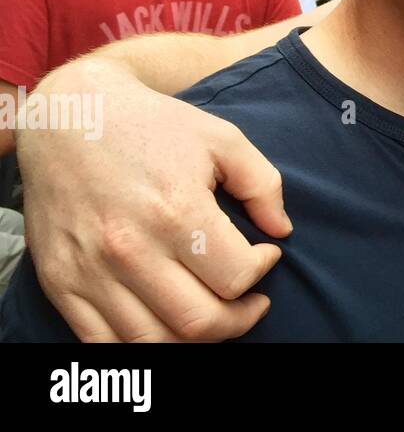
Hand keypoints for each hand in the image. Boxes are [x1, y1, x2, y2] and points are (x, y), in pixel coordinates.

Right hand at [18, 59, 291, 341]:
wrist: (70, 117)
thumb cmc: (153, 125)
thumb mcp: (221, 138)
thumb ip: (262, 184)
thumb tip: (281, 231)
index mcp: (176, 210)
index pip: (235, 276)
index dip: (262, 271)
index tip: (266, 254)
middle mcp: (130, 249)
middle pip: (199, 321)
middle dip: (240, 319)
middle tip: (253, 302)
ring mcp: (90, 272)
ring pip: (153, 343)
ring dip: (195, 340)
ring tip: (216, 315)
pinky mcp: (60, 284)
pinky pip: (102, 344)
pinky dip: (141, 347)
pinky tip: (166, 324)